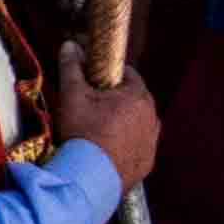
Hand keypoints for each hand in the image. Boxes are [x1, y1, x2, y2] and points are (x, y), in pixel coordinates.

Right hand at [45, 47, 161, 192]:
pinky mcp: (147, 163)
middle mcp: (152, 118)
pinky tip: (105, 148)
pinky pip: (137, 146)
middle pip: (133, 99)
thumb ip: (72, 68)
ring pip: (137, 123)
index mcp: (138, 97)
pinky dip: (124, 143)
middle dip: (115, 97)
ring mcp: (152, 143)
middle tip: (91, 103)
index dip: (108, 73)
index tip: (92, 77)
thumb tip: (70, 45)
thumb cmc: (83, 132)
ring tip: (97, 127)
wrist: (90, 178)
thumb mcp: (72, 96)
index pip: (127, 73)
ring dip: (122, 121)